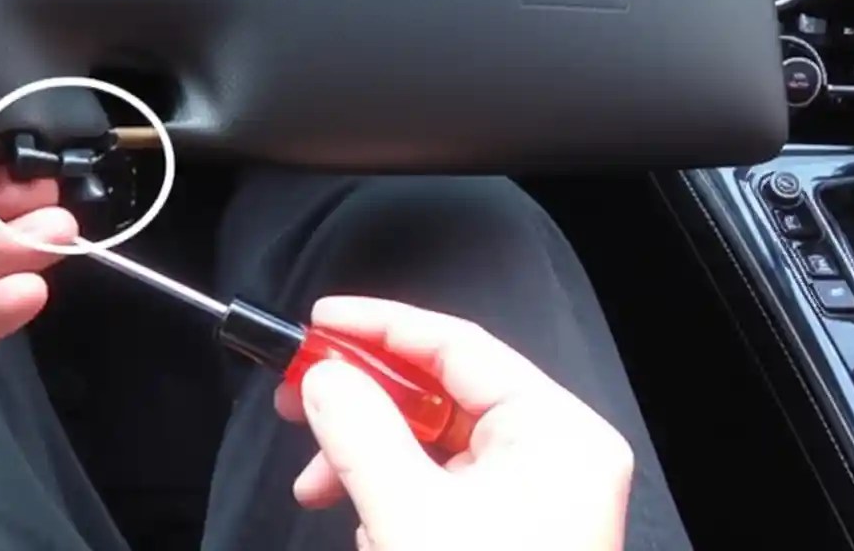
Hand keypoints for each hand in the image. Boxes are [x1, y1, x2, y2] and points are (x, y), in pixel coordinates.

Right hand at [277, 297, 632, 550]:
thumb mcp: (408, 515)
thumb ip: (360, 432)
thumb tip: (323, 377)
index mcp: (556, 434)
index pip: (460, 346)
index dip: (382, 327)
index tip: (317, 322)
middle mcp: (553, 455)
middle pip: (442, 394)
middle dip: (365, 402)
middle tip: (298, 398)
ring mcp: (533, 497)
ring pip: (432, 445)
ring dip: (368, 459)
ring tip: (318, 490)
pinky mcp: (508, 532)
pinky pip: (440, 489)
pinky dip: (393, 498)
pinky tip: (367, 530)